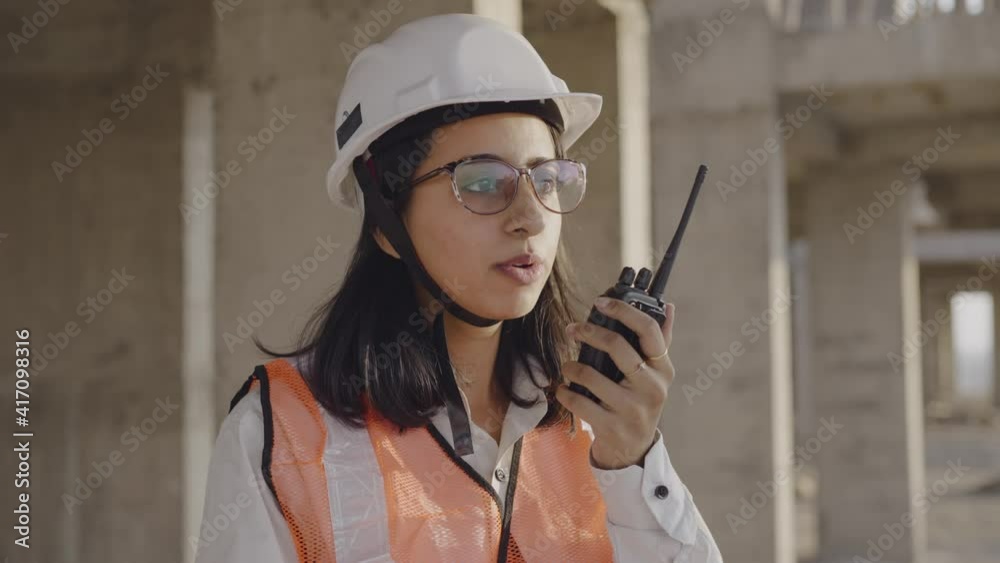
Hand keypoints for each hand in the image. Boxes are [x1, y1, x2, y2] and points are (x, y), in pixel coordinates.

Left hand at [555, 298, 675, 469]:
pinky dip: (565, 392)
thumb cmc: (640, 401)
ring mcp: (633, 409)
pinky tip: (563, 389)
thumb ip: (660, 342)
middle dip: (589, 332)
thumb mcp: (654, 375)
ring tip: (567, 366)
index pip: (648, 329)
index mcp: (663, 368)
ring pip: (592, 376)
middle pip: (617, 347)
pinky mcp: (613, 428)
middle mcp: (652, 387)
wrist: (634, 449)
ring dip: (572, 366)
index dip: (623, 311)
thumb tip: (669, 307)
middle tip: (572, 329)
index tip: (601, 302)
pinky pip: (580, 403)